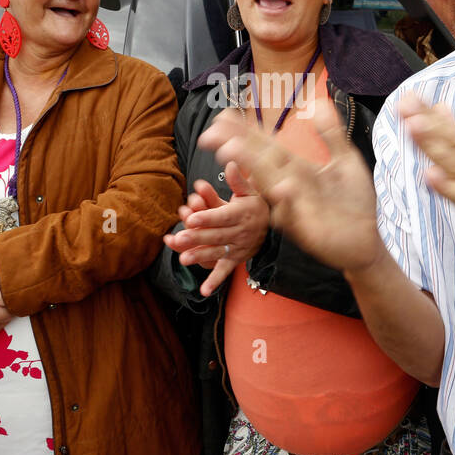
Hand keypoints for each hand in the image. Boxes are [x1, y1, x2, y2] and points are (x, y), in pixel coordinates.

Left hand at [163, 161, 268, 294]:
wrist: (275, 225)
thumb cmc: (257, 204)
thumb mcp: (251, 190)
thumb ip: (239, 179)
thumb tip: (232, 162)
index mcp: (241, 214)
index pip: (222, 216)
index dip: (207, 217)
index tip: (191, 217)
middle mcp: (240, 232)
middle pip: (215, 235)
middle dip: (196, 237)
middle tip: (178, 238)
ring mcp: (237, 247)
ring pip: (216, 252)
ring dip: (200, 256)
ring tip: (183, 259)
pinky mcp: (236, 259)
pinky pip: (225, 271)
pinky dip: (215, 281)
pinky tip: (204, 291)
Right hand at [198, 103, 382, 273]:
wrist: (366, 241)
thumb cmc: (351, 203)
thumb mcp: (345, 161)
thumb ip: (330, 134)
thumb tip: (318, 104)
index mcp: (294, 167)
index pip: (265, 144)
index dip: (244, 130)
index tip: (223, 115)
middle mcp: (287, 184)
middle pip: (258, 159)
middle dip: (234, 144)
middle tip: (210, 132)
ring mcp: (292, 206)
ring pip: (268, 182)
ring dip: (250, 165)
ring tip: (230, 148)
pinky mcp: (304, 226)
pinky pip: (294, 213)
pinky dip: (287, 201)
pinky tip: (282, 188)